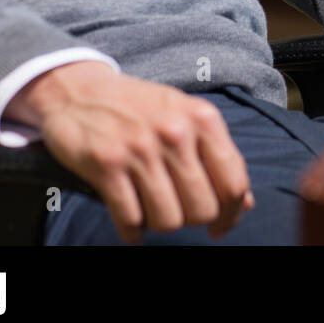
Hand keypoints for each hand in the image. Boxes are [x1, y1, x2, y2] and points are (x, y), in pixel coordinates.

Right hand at [7, 62, 253, 243]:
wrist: (79, 90)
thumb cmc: (140, 108)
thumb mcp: (186, 117)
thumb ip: (217, 156)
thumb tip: (244, 203)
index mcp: (203, 119)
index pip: (233, 182)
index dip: (231, 214)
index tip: (220, 226)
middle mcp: (176, 133)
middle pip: (202, 209)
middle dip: (193, 220)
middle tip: (180, 214)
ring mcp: (140, 149)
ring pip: (168, 220)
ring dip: (161, 225)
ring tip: (153, 212)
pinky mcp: (106, 165)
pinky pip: (131, 220)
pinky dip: (133, 233)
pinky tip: (132, 226)